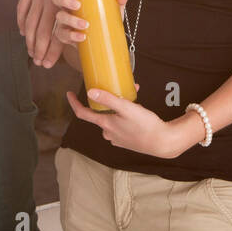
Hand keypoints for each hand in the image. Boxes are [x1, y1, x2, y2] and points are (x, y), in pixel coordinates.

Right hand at [18, 0, 70, 66]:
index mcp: (66, 1)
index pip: (58, 31)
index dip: (53, 49)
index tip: (50, 63)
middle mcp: (48, 0)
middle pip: (41, 31)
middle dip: (39, 50)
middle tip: (40, 64)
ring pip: (30, 23)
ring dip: (30, 40)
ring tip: (32, 54)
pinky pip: (22, 9)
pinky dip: (22, 23)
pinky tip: (23, 33)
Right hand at [49, 0, 127, 48]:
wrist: (100, 39)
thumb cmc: (103, 17)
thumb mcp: (112, 8)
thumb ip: (118, 0)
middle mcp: (66, 6)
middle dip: (65, 0)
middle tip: (78, 4)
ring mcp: (63, 20)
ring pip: (60, 17)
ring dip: (72, 20)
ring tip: (86, 24)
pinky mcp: (64, 34)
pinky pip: (63, 34)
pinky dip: (72, 35)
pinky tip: (83, 36)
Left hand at [66, 87, 193, 158]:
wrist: (162, 142)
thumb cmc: (145, 125)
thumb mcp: (126, 108)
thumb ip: (108, 99)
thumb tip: (90, 91)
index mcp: (105, 124)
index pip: (83, 113)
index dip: (74, 103)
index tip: (69, 93)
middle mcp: (108, 133)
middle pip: (100, 113)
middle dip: (108, 99)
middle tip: (119, 88)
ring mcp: (117, 138)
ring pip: (112, 118)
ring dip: (118, 106)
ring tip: (133, 96)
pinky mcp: (126, 141)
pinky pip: (120, 125)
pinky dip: (124, 116)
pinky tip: (136, 111)